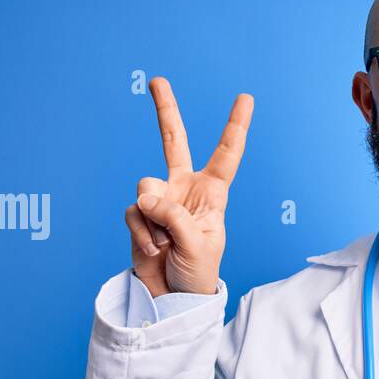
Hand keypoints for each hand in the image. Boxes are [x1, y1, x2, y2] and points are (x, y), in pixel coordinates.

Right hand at [126, 77, 253, 296]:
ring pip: (147, 187)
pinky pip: (133, 212)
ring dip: (155, 220)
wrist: (173, 298)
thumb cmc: (197, 273)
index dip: (235, 126)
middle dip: (165, 111)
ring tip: (167, 243)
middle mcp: (185, 190)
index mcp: (212, 194)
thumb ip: (173, 215)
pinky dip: (143, 234)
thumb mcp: (197, 244)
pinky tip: (155, 250)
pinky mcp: (138, 215)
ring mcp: (159, 200)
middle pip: (173, 142)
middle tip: (158, 80)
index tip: (245, 98)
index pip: (226, 155)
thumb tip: (144, 195)